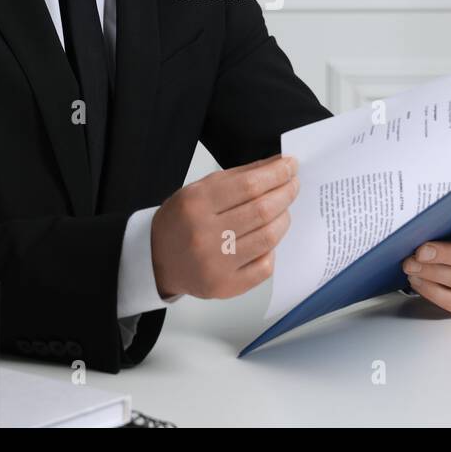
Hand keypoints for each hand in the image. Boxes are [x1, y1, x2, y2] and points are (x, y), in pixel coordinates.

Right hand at [151, 153, 298, 299]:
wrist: (158, 259)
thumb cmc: (182, 221)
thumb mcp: (200, 189)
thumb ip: (240, 176)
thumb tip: (277, 164)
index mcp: (196, 204)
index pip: (249, 185)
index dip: (276, 174)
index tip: (290, 166)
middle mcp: (204, 235)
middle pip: (262, 210)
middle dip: (285, 193)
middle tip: (293, 185)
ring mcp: (215, 264)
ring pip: (268, 238)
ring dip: (283, 219)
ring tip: (283, 210)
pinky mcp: (225, 287)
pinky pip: (265, 266)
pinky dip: (272, 250)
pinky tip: (267, 239)